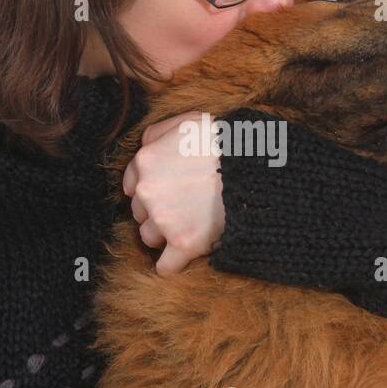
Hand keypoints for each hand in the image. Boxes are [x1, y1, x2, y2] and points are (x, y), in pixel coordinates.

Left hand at [121, 110, 224, 275]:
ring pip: (149, 237)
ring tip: (188, 227)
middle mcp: (148, 192)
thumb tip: (144, 145)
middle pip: (140, 211)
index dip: (150, 189)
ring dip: (164, 235)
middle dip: (157, 210)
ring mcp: (164, 220)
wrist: (254, 167)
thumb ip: (159, 132)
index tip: (166, 192)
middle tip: (183, 207)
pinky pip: (166, 266)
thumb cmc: (225, 141)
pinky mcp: (184, 244)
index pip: (132, 183)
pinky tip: (181, 258)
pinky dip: (171, 265)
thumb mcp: (189, 121)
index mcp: (146, 161)